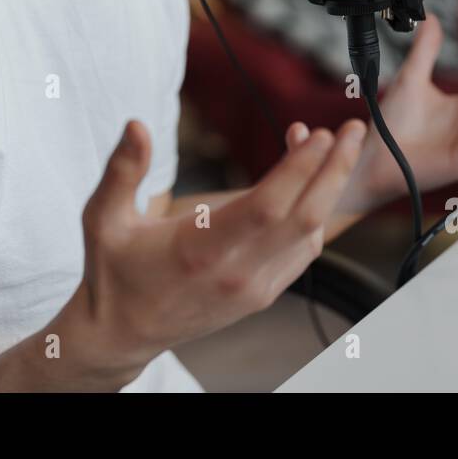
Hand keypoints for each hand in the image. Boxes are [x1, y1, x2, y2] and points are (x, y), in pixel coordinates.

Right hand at [60, 117, 366, 379]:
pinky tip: (308, 185)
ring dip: (326, 188)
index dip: (300, 168)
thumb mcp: (102, 218)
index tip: (320, 133)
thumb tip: (136, 124)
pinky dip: (314, 216)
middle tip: (355, 130)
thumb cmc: (113, 272)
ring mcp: (253, 288)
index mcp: (200, 250)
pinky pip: (301, 253)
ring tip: (328, 145)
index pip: (268, 205)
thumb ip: (121, 170)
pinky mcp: (260, 296)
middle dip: (336, 170)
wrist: (122, 334)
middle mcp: (236, 272)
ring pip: (310, 235)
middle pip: (306, 217)